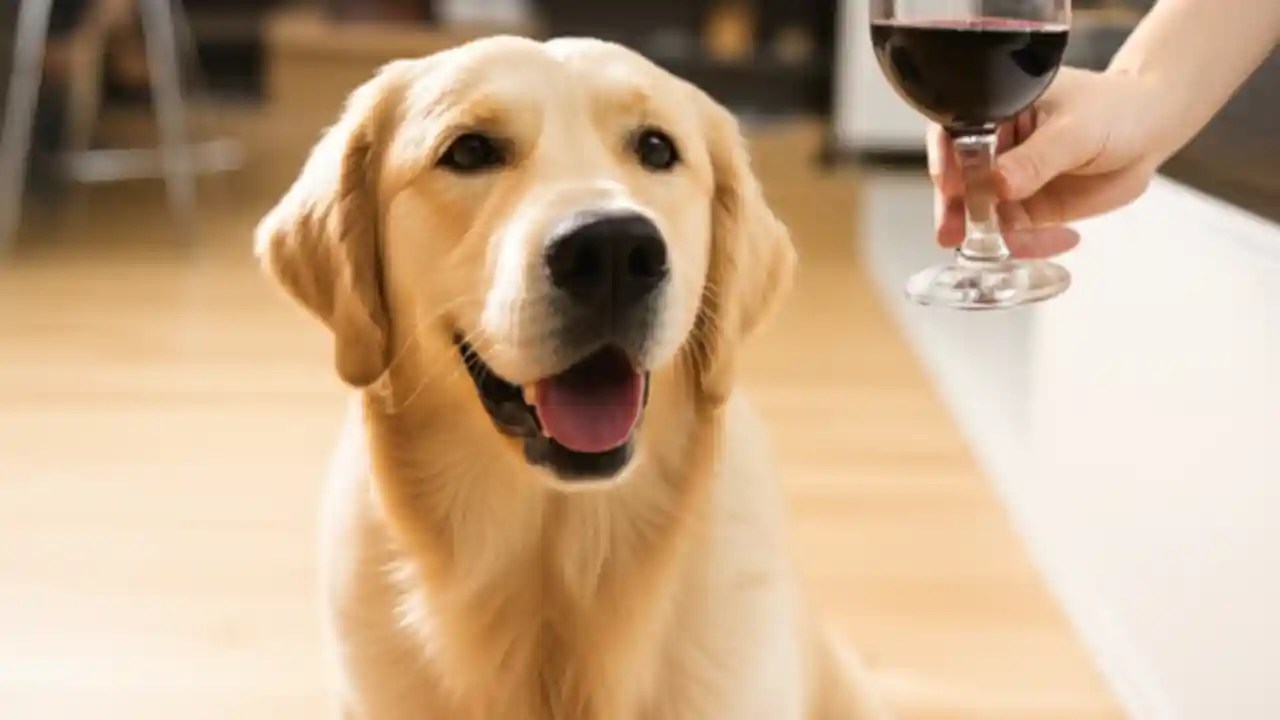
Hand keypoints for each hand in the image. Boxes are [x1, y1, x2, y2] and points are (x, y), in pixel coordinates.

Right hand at [929, 67, 1165, 256]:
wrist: (1150, 131)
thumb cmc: (1114, 110)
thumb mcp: (1076, 129)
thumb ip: (1037, 158)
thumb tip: (998, 184)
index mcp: (997, 110)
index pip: (955, 132)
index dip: (945, 158)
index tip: (948, 184)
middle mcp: (994, 147)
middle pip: (959, 179)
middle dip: (955, 208)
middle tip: (951, 232)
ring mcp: (1009, 180)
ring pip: (981, 212)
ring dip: (986, 234)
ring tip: (1004, 246)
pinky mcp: (1028, 208)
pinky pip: (1012, 231)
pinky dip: (1025, 243)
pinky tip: (1062, 238)